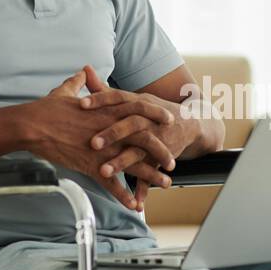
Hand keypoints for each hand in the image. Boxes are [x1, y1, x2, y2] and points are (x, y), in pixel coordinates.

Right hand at [22, 69, 176, 210]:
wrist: (33, 126)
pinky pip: (112, 183)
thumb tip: (82, 72)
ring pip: (135, 164)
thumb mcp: (66, 90)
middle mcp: (111, 130)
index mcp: (107, 110)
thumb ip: (79, 82)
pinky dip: (125, 195)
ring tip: (165, 184)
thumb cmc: (47, 108)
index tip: (170, 119)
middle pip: (146, 140)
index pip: (141, 109)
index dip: (157, 114)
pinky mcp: (91, 165)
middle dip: (162, 151)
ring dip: (152, 175)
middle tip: (173, 160)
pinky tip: (135, 204)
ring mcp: (103, 149)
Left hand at [78, 66, 197, 208]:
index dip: (101, 100)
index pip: (118, 98)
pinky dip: (144, 187)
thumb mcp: (130, 97)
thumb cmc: (151, 111)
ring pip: (140, 150)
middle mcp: (149, 119)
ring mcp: (157, 138)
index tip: (81, 104)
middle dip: (112, 133)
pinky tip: (134, 200)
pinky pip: (151, 172)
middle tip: (92, 143)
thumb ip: (104, 88)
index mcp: (138, 103)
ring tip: (104, 172)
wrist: (190, 124)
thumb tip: (85, 69)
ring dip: (122, 162)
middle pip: (130, 124)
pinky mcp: (162, 156)